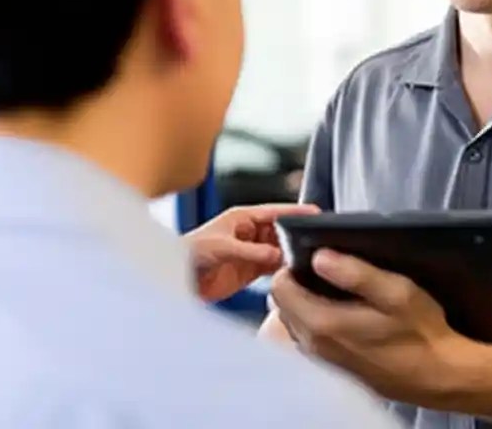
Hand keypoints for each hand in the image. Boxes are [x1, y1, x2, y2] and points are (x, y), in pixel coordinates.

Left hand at [185, 203, 319, 301]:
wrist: (175, 279)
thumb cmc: (189, 252)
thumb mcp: (222, 247)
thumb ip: (250, 251)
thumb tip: (276, 254)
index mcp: (242, 218)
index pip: (275, 212)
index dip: (295, 212)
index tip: (315, 212)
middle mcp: (249, 233)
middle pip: (281, 232)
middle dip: (296, 236)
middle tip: (316, 243)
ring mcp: (251, 252)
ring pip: (279, 250)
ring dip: (290, 255)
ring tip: (308, 260)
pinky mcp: (249, 270)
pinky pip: (272, 268)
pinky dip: (282, 271)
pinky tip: (292, 274)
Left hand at [269, 249, 474, 405]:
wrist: (437, 376)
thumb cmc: (420, 332)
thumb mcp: (395, 291)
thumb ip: (355, 273)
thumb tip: (319, 257)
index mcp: (321, 323)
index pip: (280, 288)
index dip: (292, 267)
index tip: (314, 257)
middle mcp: (314, 344)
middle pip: (283, 306)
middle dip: (297, 284)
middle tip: (326, 270)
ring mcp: (322, 359)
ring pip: (295, 322)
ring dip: (306, 303)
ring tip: (335, 289)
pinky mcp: (333, 367)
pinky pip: (309, 337)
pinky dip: (316, 320)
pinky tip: (344, 313)